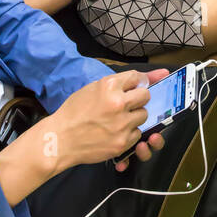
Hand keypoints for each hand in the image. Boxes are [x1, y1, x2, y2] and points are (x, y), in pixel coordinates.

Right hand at [47, 69, 168, 172]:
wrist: (61, 139)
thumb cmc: (74, 112)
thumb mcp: (92, 88)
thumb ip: (119, 82)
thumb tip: (155, 75)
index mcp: (109, 86)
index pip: (137, 77)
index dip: (138, 82)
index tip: (135, 86)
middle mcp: (118, 103)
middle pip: (145, 96)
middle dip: (137, 99)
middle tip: (125, 105)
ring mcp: (121, 124)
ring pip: (143, 115)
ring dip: (134, 116)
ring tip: (117, 119)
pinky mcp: (122, 142)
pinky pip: (137, 133)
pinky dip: (129, 133)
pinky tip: (115, 132)